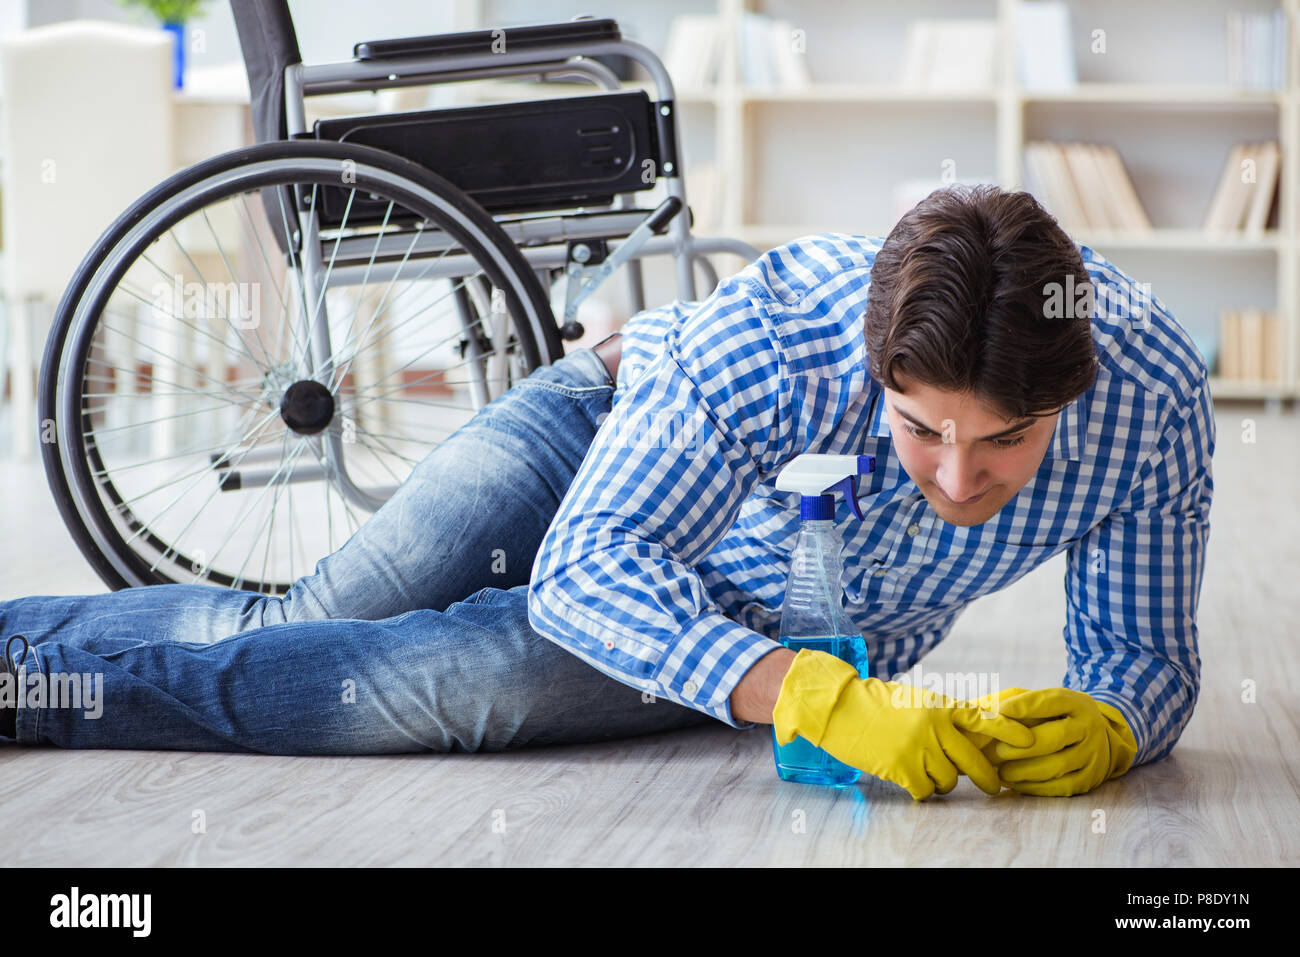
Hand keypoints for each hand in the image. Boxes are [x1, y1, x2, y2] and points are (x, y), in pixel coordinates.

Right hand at [772, 650, 1034, 800]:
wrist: (840, 708)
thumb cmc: (874, 704)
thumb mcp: (915, 701)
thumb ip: (942, 717)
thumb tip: (970, 738)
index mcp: (940, 706)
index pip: (983, 718)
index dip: (1009, 730)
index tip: (1030, 740)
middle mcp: (935, 726)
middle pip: (973, 761)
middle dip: (988, 778)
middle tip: (995, 788)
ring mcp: (920, 747)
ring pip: (948, 781)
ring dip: (941, 783)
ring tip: (925, 774)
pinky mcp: (903, 768)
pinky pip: (926, 791)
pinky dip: (920, 791)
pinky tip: (908, 780)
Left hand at [972, 687, 1137, 796]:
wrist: (1100, 741)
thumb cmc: (1056, 717)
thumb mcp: (1042, 702)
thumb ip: (1011, 700)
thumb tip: (978, 707)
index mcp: (1075, 703)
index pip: (1049, 702)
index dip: (1023, 706)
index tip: (998, 712)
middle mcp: (1088, 727)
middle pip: (1054, 737)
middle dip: (1022, 747)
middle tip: (997, 751)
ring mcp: (1092, 755)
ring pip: (1057, 765)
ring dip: (1025, 770)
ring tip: (1002, 772)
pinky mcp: (1090, 779)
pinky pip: (1061, 786)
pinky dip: (1036, 787)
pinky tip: (1017, 784)